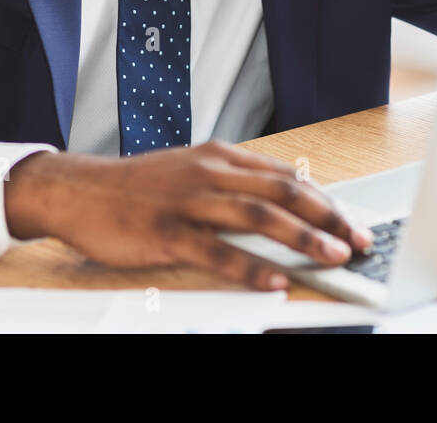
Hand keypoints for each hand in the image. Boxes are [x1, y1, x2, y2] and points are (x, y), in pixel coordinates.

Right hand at [4, 143, 373, 290]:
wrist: (78, 190)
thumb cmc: (137, 186)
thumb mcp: (191, 170)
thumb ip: (233, 182)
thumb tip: (282, 201)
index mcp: (220, 156)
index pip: (286, 174)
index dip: (325, 200)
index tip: (352, 221)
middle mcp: (210, 172)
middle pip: (283, 191)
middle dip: (328, 217)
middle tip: (359, 240)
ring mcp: (189, 200)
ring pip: (258, 216)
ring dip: (302, 238)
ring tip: (332, 256)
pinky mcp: (167, 231)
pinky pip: (216, 250)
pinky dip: (250, 267)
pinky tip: (275, 280)